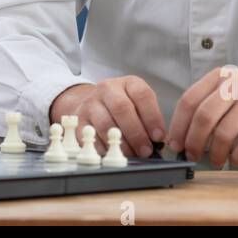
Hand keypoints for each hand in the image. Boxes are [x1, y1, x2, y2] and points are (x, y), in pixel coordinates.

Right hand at [49, 76, 165, 156]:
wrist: (92, 103)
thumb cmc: (123, 107)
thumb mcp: (139, 105)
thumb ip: (149, 119)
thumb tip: (159, 141)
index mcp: (127, 83)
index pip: (142, 95)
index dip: (152, 117)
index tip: (158, 136)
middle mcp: (107, 89)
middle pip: (122, 108)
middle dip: (136, 133)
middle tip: (146, 150)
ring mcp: (90, 103)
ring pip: (105, 123)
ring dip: (122, 143)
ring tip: (132, 154)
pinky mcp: (79, 120)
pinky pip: (91, 136)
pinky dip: (105, 148)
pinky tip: (115, 153)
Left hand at [166, 61, 237, 168]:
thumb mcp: (229, 86)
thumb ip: (208, 103)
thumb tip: (182, 136)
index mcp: (219, 76)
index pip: (189, 101)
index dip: (178, 126)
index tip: (174, 144)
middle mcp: (235, 84)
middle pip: (203, 117)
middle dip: (193, 143)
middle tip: (192, 157)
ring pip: (224, 133)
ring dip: (215, 154)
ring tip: (215, 161)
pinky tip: (236, 160)